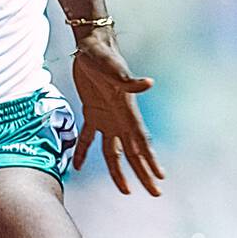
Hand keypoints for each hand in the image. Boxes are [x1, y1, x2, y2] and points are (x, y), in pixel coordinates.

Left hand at [71, 31, 163, 195]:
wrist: (91, 44)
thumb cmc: (102, 54)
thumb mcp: (114, 66)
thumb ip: (129, 79)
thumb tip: (149, 84)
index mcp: (126, 110)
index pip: (141, 141)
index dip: (150, 160)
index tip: (160, 178)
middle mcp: (119, 118)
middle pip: (132, 152)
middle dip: (143, 173)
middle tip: (154, 194)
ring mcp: (106, 117)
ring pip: (113, 151)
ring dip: (118, 170)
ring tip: (125, 191)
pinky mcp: (91, 112)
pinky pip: (87, 138)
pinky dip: (82, 152)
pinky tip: (76, 166)